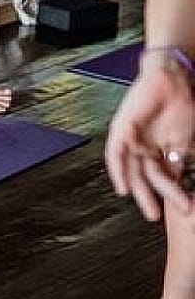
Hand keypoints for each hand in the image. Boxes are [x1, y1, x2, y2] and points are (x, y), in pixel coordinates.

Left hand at [105, 62, 193, 220]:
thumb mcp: (183, 140)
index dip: (168, 193)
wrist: (175, 81)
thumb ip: (177, 161)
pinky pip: (115, 154)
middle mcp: (141, 146)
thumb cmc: (181, 106)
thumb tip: (179, 182)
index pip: (160, 176)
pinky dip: (118, 171)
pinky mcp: (121, 130)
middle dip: (151, 198)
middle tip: (156, 217)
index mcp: (156, 149)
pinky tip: (123, 188)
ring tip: (148, 209)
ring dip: (138, 190)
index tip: (182, 209)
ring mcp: (131, 139)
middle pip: (144, 177)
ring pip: (132, 170)